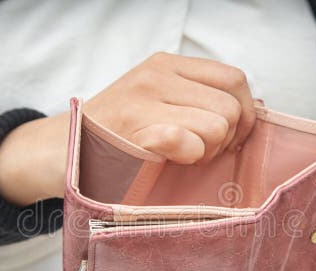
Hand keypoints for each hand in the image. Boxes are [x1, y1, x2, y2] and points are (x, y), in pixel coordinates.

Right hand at [0, 52, 256, 205]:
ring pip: (217, 126)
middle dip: (226, 138)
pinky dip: (187, 157)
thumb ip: (198, 99)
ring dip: (207, 152)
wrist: (60, 152)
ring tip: (182, 157)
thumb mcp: (155, 101)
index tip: (230, 137)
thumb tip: (255, 111)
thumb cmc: (114, 135)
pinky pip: (187, 140)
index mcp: (166, 65)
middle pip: (231, 105)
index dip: (244, 113)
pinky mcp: (134, 129)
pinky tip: (169, 160)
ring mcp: (143, 100)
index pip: (234, 78)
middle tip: (201, 152)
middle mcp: (156, 75)